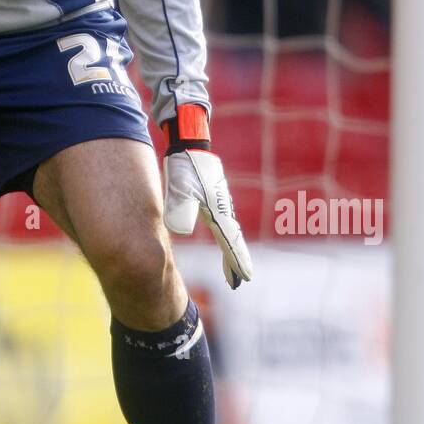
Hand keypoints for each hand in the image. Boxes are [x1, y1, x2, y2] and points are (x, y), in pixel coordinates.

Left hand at [163, 149, 252, 289]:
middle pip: (233, 239)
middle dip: (237, 260)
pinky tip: (224, 235)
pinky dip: (227, 235)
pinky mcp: (214, 196)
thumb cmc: (184, 167)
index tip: (245, 278)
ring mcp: (220, 202)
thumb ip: (180, 209)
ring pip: (230, 230)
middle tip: (240, 279)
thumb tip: (179, 231)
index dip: (236, 261)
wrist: (190, 144)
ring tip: (233, 265)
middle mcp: (223, 209)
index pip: (230, 242)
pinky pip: (224, 222)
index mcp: (217, 211)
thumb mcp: (179, 189)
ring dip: (232, 248)